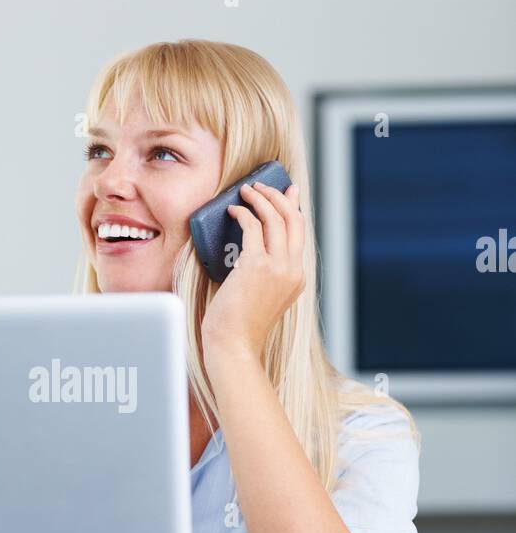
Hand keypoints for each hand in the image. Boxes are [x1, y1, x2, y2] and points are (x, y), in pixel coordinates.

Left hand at [200, 180, 304, 365]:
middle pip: (294, 219)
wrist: (234, 347)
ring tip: (246, 190)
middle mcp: (293, 271)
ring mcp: (278, 268)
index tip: (288, 192)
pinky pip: (254, 227)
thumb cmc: (238, 326)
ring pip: (277, 217)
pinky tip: (232, 210)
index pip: (300, 234)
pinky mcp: (257, 266)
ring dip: (261, 198)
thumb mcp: (261, 297)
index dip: (294, 208)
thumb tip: (252, 249)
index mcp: (297, 279)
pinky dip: (243, 213)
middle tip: (262, 185)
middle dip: (279, 196)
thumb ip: (264, 274)